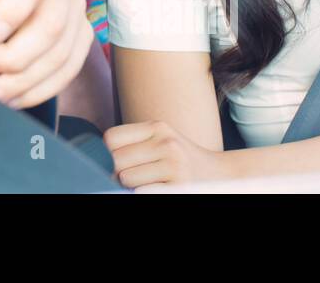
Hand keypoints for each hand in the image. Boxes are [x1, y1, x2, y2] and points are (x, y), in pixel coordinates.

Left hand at [104, 120, 231, 188]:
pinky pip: (141, 192)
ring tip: (146, 182)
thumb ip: (134, 142)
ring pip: (125, 178)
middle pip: (115, 159)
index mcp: (158, 127)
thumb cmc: (182, 159)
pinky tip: (154, 188)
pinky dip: (141, 192)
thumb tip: (98, 156)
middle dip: (116, 171)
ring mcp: (174, 166)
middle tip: (131, 175)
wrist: (222, 175)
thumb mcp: (161, 140)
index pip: (111, 137)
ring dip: (129, 185)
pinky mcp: (179, 187)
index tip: (115, 162)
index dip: (106, 153)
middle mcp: (167, 143)